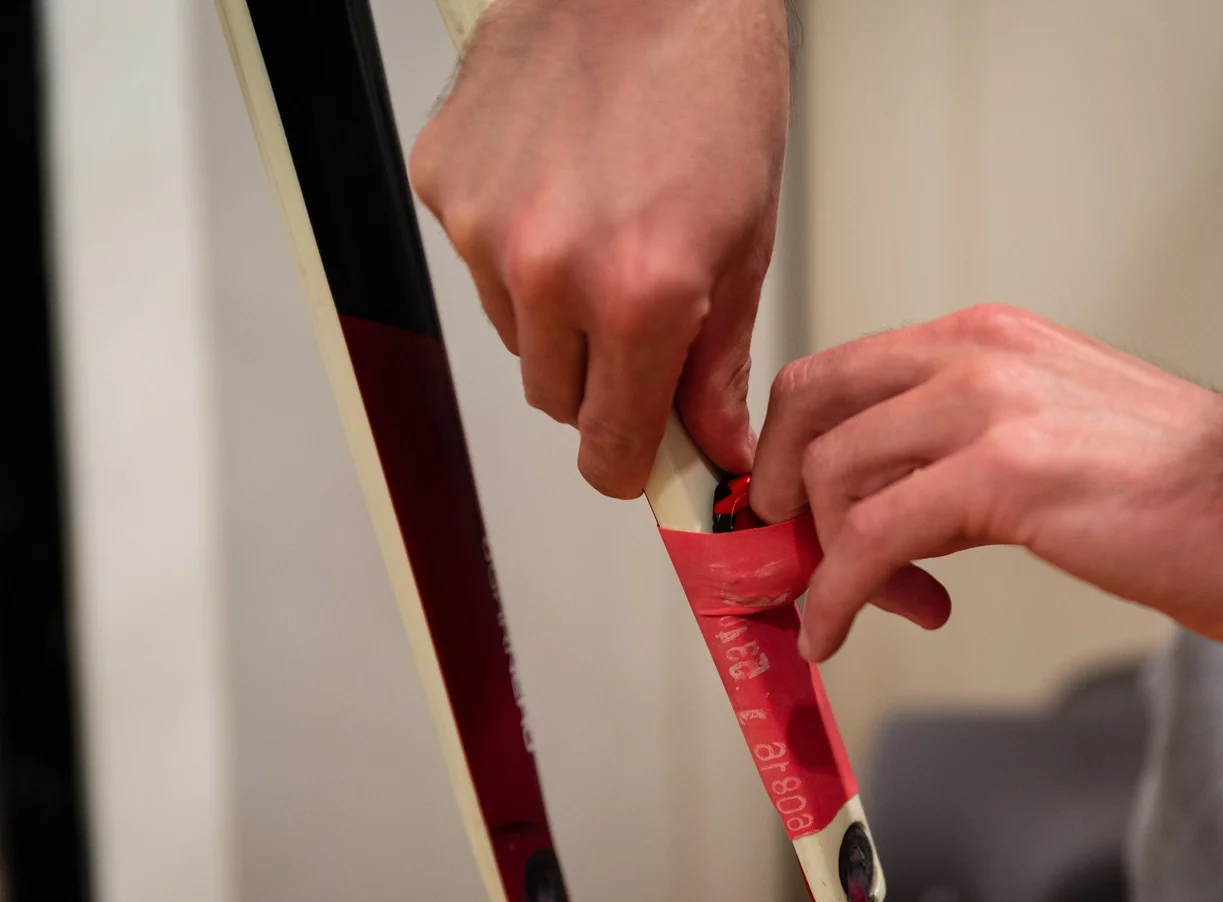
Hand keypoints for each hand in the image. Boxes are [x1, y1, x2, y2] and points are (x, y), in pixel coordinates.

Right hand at [411, 0, 789, 496]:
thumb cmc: (712, 83)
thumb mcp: (746, 239)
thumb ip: (716, 362)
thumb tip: (710, 446)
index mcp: (639, 294)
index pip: (606, 447)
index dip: (626, 462)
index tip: (635, 458)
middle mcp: (548, 270)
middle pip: (555, 398)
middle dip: (598, 378)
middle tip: (638, 315)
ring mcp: (483, 225)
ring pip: (512, 331)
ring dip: (553, 309)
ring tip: (602, 222)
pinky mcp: (442, 181)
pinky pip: (476, 259)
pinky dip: (513, 243)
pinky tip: (559, 182)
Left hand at [750, 304, 1222, 661]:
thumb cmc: (1186, 494)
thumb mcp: (1051, 437)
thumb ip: (961, 452)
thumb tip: (883, 503)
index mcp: (987, 336)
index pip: (837, 373)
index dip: (787, 449)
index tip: (788, 515)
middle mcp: (978, 351)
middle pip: (810, 407)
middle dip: (780, 495)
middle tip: (793, 558)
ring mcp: (990, 405)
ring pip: (829, 474)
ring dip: (823, 558)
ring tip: (870, 607)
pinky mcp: (1007, 476)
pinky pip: (869, 538)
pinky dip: (836, 595)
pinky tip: (842, 631)